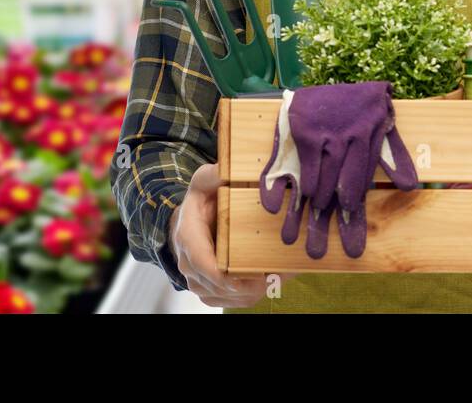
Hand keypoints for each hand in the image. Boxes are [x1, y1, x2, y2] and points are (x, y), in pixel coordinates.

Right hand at [170, 161, 295, 307]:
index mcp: (189, 238)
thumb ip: (211, 175)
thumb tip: (223, 169)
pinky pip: (232, 302)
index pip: (204, 264)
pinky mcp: (211, 291)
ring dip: (256, 291)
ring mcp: (200, 281)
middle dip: (251, 285)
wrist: (190, 223)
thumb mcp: (203, 182)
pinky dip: (253, 295)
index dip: (226, 276)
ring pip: (229, 298)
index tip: (253, 276)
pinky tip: (273, 282)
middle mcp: (190, 265)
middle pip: (220, 287)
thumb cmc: (200, 201)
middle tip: (280, 274)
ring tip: (282, 276)